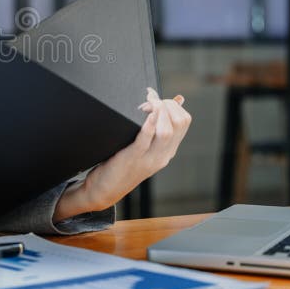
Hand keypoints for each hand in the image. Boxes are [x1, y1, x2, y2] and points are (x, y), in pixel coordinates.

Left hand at [53, 88, 190, 220]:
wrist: (106, 190)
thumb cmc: (123, 164)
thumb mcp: (145, 147)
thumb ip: (155, 129)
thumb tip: (172, 102)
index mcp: (167, 151)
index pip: (184, 122)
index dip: (172, 104)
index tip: (157, 98)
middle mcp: (162, 155)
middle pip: (178, 123)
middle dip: (166, 104)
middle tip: (149, 98)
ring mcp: (149, 158)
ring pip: (166, 131)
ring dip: (158, 111)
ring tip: (146, 103)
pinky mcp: (133, 159)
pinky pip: (145, 141)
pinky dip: (148, 125)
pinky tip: (147, 114)